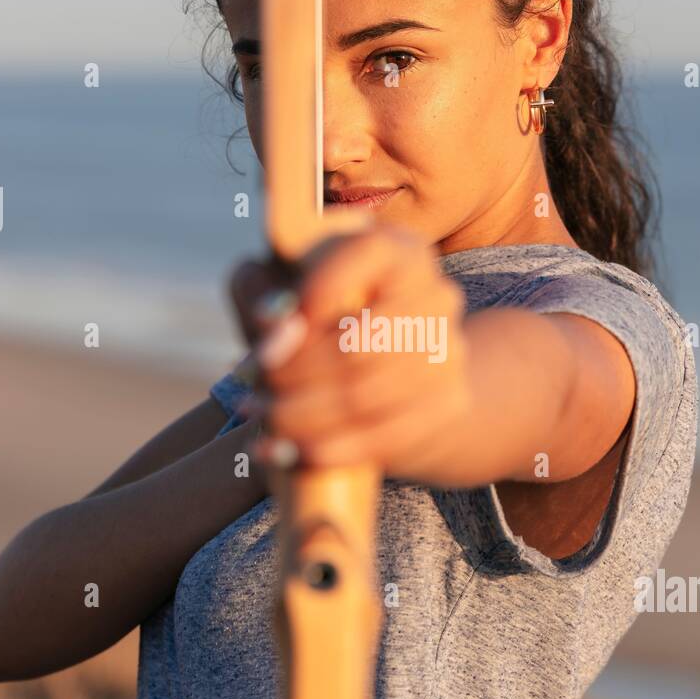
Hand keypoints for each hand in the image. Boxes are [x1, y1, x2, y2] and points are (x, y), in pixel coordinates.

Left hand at [228, 225, 473, 482]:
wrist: (387, 374)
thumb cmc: (318, 318)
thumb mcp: (280, 289)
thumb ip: (261, 290)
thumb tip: (273, 319)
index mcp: (399, 250)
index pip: (367, 253)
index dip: (321, 286)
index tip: (275, 318)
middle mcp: (436, 295)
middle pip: (360, 340)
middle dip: (292, 371)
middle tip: (251, 385)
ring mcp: (449, 353)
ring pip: (365, 395)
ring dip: (299, 414)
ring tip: (259, 416)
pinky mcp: (447, 405)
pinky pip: (382, 437)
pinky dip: (326, 448)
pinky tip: (285, 448)